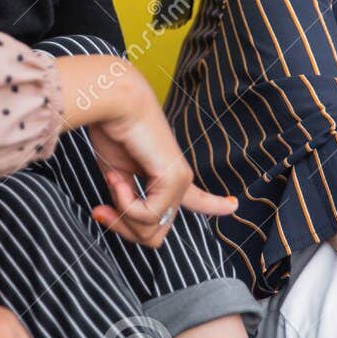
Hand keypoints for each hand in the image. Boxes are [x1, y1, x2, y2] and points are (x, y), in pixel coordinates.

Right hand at [57, 60, 237, 246]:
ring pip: (150, 232)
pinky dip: (126, 204)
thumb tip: (124, 222)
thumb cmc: (112, 130)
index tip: (234, 204)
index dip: (215, 204)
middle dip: (125, 228)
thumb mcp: (116, 177)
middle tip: (103, 210)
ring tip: (114, 181)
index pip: (197, 198)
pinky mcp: (174, 178)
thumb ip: (125, 202)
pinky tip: (118, 180)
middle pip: (153, 235)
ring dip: (123, 215)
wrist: (114, 102)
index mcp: (166, 174)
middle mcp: (178, 179)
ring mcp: (179, 180)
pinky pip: (148, 215)